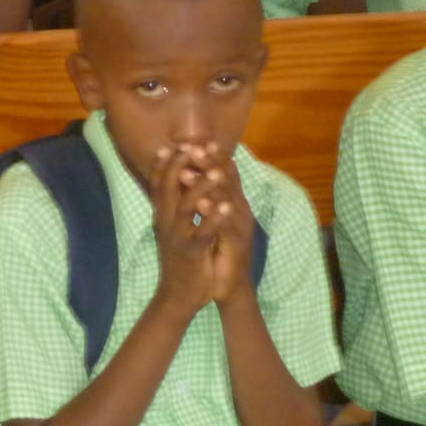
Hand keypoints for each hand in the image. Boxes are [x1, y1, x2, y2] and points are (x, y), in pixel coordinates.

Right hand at [150, 144, 227, 316]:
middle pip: (168, 187)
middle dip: (179, 165)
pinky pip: (202, 233)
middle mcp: (166, 222)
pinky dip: (213, 219)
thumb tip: (179, 182)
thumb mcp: (174, 229)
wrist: (179, 295)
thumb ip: (175, 206)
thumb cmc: (182, 259)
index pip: (159, 183)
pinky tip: (227, 208)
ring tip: (216, 173)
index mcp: (163, 215)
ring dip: (200, 188)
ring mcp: (177, 236)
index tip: (173, 143)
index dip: (164, 163)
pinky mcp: (190, 252)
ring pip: (185, 206)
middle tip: (192, 147)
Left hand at [190, 145, 256, 305]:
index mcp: (232, 202)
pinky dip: (214, 213)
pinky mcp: (238, 243)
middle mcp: (240, 210)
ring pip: (227, 198)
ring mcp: (241, 226)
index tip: (190, 139)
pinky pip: (226, 225)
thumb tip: (184, 172)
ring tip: (192, 168)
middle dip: (210, 161)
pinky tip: (201, 203)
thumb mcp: (206, 220)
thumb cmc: (216, 251)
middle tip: (193, 145)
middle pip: (228, 179)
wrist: (228, 286)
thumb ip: (201, 197)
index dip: (210, 155)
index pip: (223, 172)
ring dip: (210, 183)